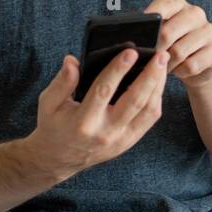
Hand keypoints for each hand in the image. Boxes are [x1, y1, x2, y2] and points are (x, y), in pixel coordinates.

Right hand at [27, 46, 169, 178]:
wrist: (59, 159)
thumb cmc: (54, 126)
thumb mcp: (48, 103)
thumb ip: (61, 82)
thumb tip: (72, 60)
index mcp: (83, 121)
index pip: (103, 91)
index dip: (118, 70)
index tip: (130, 51)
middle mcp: (105, 132)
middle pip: (134, 101)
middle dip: (150, 76)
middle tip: (160, 55)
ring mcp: (121, 139)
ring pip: (147, 110)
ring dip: (158, 85)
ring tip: (163, 64)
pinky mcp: (129, 142)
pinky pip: (150, 119)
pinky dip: (157, 99)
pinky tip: (158, 82)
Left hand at [142, 0, 211, 87]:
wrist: (204, 64)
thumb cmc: (175, 46)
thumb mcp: (162, 33)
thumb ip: (149, 29)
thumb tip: (129, 34)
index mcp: (179, 5)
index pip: (164, 5)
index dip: (150, 18)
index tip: (138, 31)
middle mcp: (196, 14)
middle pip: (167, 33)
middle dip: (155, 50)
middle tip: (150, 59)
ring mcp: (209, 31)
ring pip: (179, 52)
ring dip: (167, 64)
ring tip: (164, 66)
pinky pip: (191, 65)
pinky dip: (181, 72)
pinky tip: (180, 70)